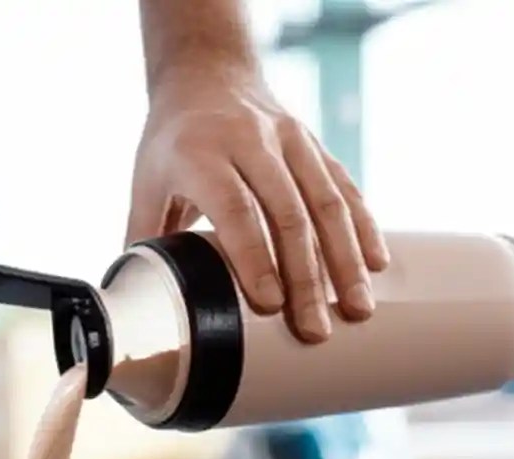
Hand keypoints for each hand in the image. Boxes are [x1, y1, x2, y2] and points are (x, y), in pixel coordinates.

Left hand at [126, 72, 388, 342]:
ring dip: (345, 260)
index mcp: (201, 153)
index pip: (236, 209)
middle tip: (315, 329)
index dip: (254, 258)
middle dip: (306, 278)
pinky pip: (344, 187)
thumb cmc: (172, 142)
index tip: (271, 305)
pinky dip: (363, 227)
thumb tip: (137, 304)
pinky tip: (376, 264)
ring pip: (326, 202)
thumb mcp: (146, 183)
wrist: (207, 74)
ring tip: (358, 309)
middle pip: (287, 214)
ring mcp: (290, 139)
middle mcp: (250, 141)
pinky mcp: (315, 144)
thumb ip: (145, 240)